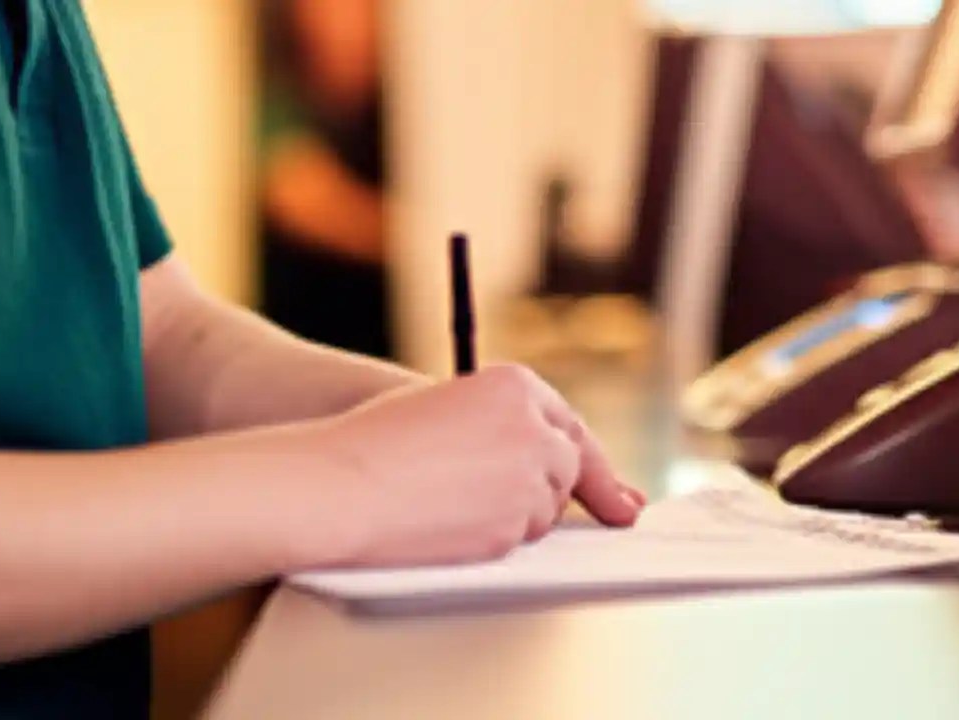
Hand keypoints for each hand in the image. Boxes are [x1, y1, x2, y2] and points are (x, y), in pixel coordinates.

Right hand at [315, 364, 644, 567]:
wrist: (340, 484)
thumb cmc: (375, 444)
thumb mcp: (445, 408)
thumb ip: (499, 425)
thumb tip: (542, 462)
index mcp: (516, 386)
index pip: (570, 426)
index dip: (593, 463)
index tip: (618, 494)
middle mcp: (533, 427)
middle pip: (571, 467)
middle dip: (563, 490)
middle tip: (579, 514)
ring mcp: (528, 478)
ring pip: (547, 508)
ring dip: (518, 513)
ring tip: (455, 502)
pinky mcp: (514, 524)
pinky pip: (520, 539)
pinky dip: (496, 537)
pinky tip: (453, 525)